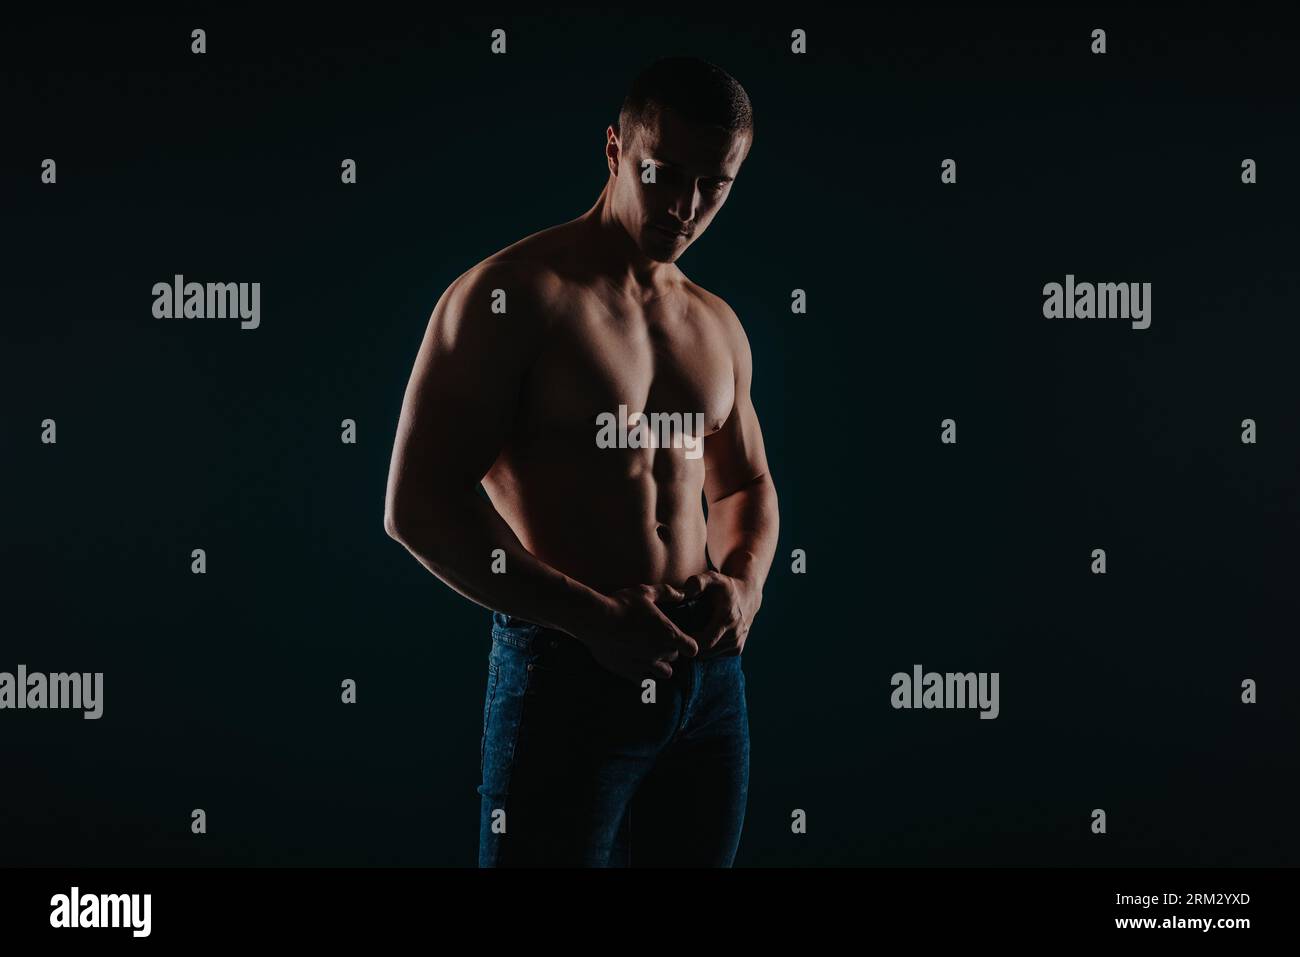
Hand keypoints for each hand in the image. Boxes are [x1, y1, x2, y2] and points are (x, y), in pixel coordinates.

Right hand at [574, 584, 699, 681]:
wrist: (595, 620)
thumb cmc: (621, 604)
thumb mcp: (645, 592)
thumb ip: (666, 593)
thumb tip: (683, 594)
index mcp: (668, 633)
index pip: (691, 648)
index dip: (687, 644)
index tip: (679, 639)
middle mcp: (659, 651)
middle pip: (674, 658)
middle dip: (668, 650)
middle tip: (655, 639)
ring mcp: (644, 664)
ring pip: (663, 673)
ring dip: (659, 665)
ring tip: (647, 654)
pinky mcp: (628, 672)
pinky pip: (644, 681)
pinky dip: (643, 675)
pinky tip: (635, 663)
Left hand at [680, 571, 761, 657]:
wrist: (748, 596)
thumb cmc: (725, 587)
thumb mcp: (713, 579)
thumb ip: (698, 582)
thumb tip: (685, 592)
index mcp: (727, 619)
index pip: (705, 642)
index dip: (689, 641)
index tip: (678, 633)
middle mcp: (734, 634)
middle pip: (705, 651)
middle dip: (691, 645)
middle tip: (680, 635)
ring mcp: (737, 644)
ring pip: (710, 655)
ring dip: (699, 649)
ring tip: (689, 636)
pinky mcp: (738, 650)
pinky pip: (717, 655)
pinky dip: (708, 650)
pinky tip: (702, 638)